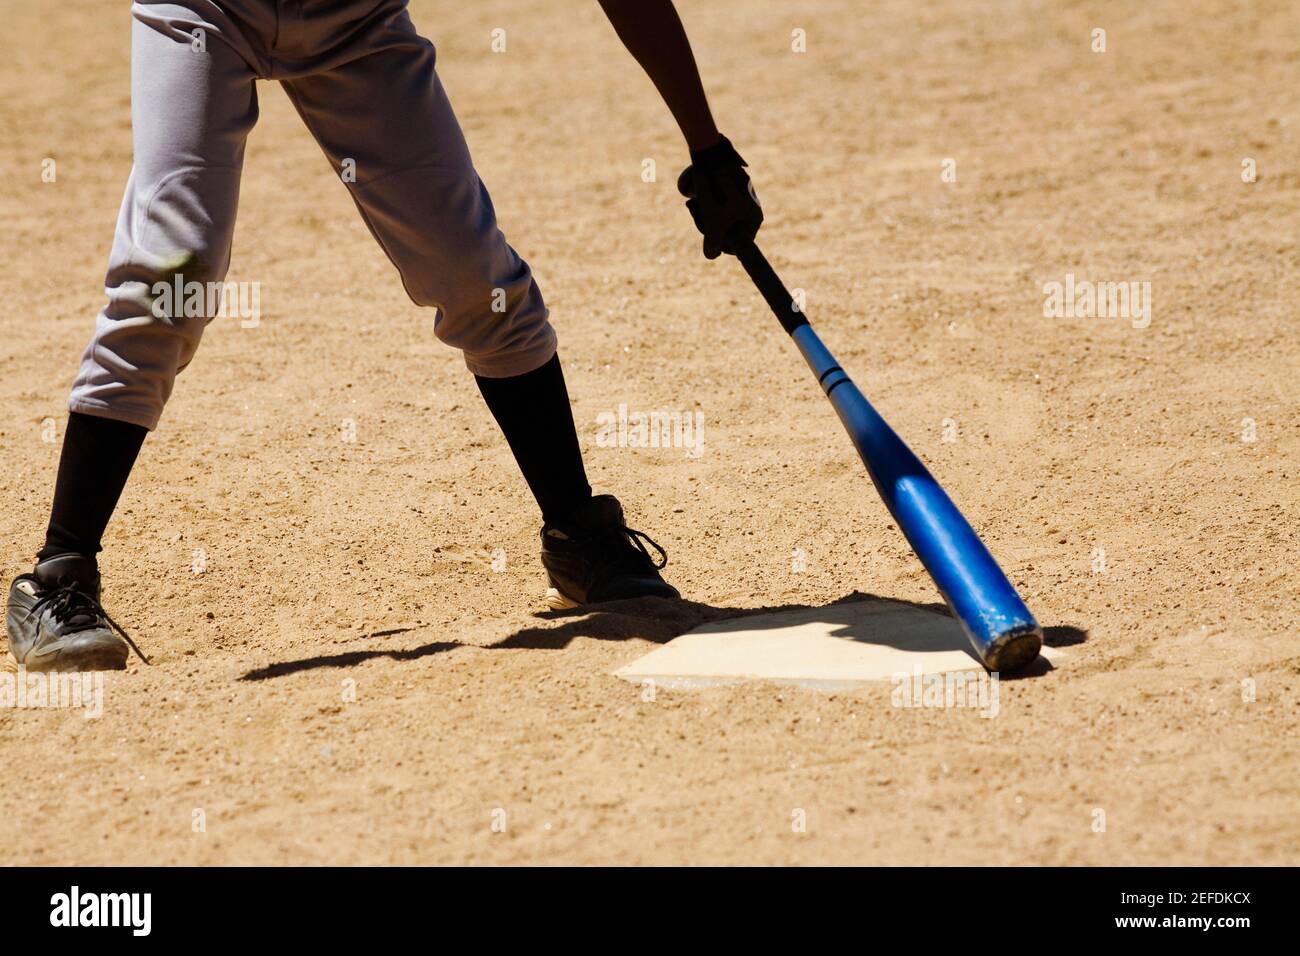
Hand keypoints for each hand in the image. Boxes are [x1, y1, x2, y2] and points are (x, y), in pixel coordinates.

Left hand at [676, 135, 762, 258]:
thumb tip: (711, 256)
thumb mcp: (712, 221)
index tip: (710, 240)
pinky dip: (705, 205)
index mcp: (754, 218)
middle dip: (708, 227)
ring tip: (694, 204)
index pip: (738, 244)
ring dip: (703, 216)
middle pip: (727, 232)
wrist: (709, 152)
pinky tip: (693, 199)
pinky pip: (717, 206)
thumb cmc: (714, 188)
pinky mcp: (729, 191)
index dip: (721, 245)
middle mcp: (750, 210)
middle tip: (697, 214)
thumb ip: (712, 243)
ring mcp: (740, 200)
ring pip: (719, 219)